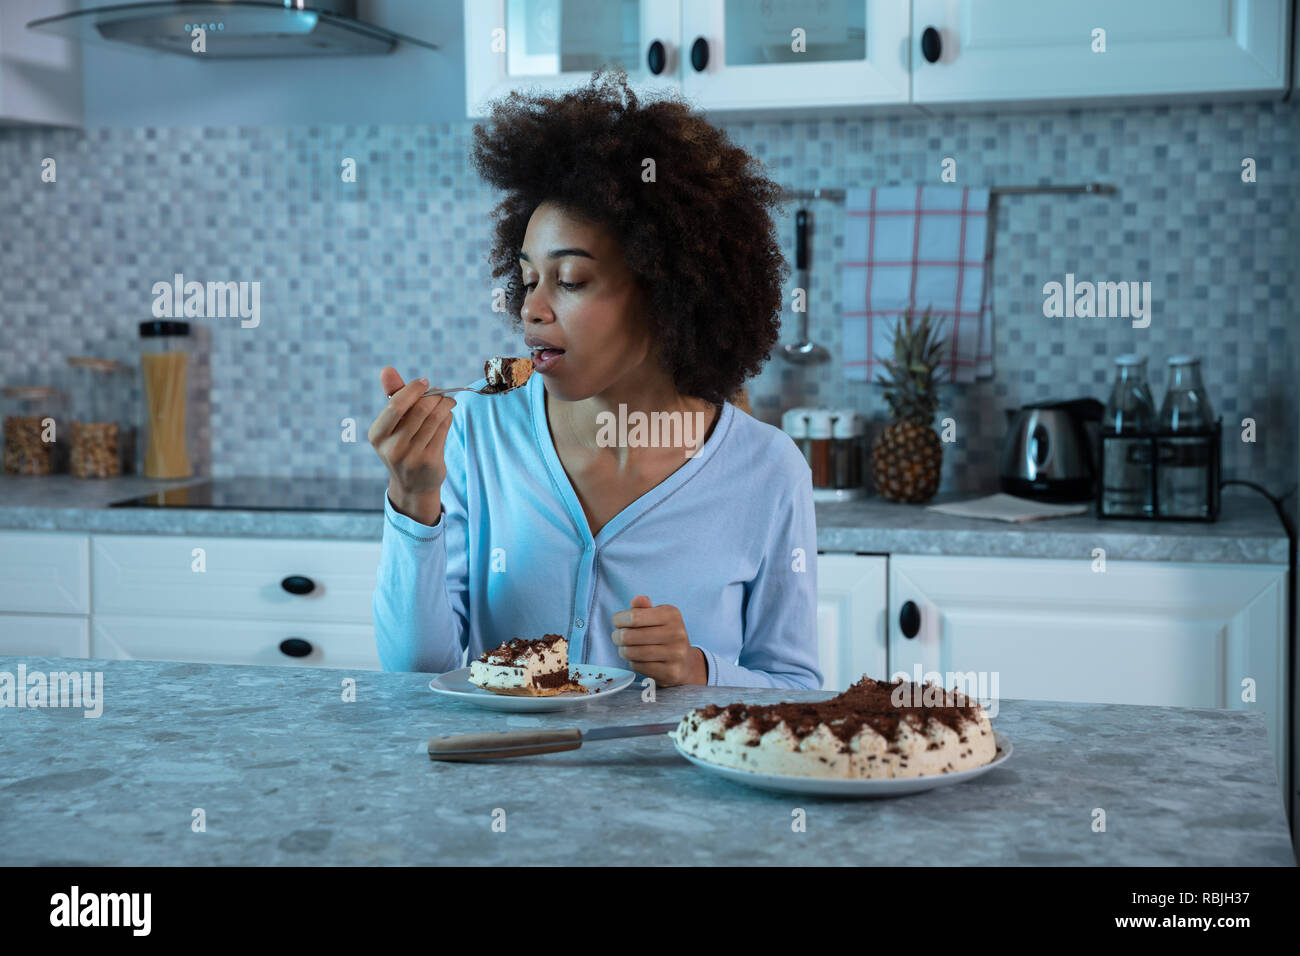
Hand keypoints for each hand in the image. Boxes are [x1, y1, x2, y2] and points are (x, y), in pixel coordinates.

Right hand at [368, 366, 455, 524]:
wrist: (413, 484)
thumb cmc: (402, 444)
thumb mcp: (392, 424)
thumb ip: (392, 395)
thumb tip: (387, 369)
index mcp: (377, 434)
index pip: (396, 405)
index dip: (413, 390)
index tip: (425, 382)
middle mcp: (392, 447)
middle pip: (419, 410)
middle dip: (434, 397)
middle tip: (441, 393)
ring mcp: (411, 457)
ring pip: (434, 419)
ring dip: (445, 405)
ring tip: (448, 401)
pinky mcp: (429, 461)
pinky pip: (443, 430)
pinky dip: (448, 417)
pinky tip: (448, 414)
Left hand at [610, 595, 707, 685]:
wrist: (685, 663)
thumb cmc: (664, 634)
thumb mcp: (657, 616)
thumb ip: (643, 607)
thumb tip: (638, 600)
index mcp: (671, 614)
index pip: (633, 616)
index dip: (619, 620)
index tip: (617, 622)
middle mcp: (676, 633)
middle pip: (628, 636)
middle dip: (617, 637)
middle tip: (618, 637)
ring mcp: (675, 654)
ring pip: (631, 652)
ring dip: (623, 651)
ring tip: (625, 648)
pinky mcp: (671, 672)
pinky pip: (638, 666)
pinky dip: (633, 662)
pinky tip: (638, 659)